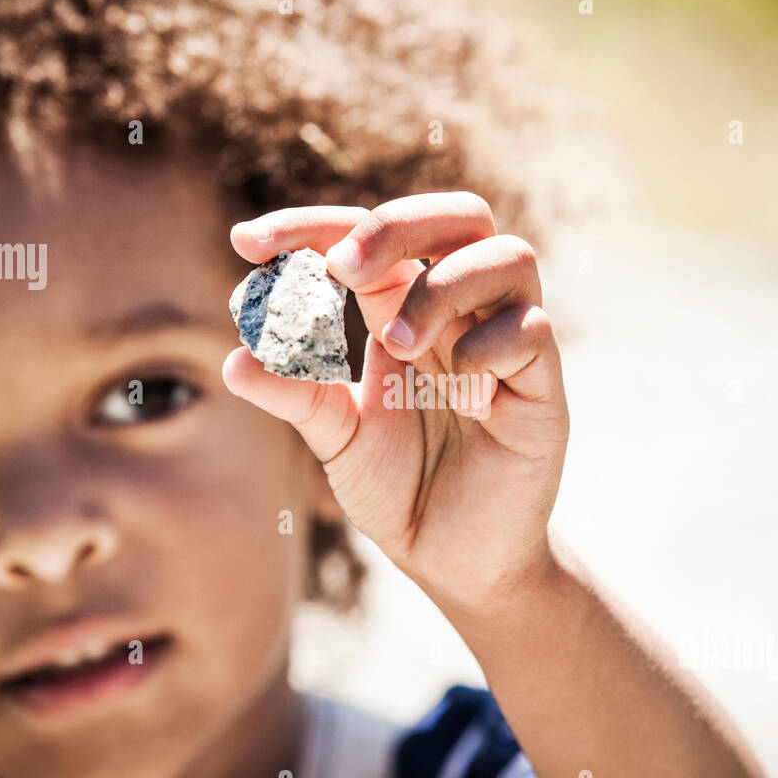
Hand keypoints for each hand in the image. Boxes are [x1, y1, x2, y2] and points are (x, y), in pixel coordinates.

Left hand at [224, 192, 567, 610]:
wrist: (456, 562)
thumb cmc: (400, 488)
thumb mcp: (337, 439)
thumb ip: (298, 395)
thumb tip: (234, 361)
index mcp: (405, 307)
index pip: (370, 237)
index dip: (310, 226)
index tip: (247, 244)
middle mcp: (462, 313)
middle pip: (459, 215)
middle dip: (396, 224)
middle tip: (341, 266)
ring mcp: (507, 346)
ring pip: (509, 256)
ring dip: (444, 286)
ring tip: (397, 344)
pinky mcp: (543, 391)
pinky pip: (534, 330)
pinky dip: (490, 344)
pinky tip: (458, 389)